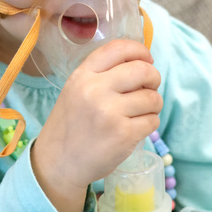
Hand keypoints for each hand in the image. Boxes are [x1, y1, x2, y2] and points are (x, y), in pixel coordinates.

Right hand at [33, 39, 162, 195]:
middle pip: (143, 70)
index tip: (147, 59)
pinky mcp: (124, 134)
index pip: (119, 48)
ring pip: (153, 98)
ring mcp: (110, 112)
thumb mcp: (75, 90)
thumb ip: (102, 74)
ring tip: (141, 112)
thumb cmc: (70, 125)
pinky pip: (153, 121)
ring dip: (153, 105)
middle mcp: (95, 89)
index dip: (140, 50)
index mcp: (83, 75)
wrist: (57, 163)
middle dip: (154, 78)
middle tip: (150, 88)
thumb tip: (141, 63)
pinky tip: (137, 128)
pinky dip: (150, 123)